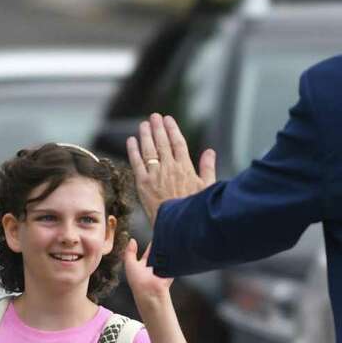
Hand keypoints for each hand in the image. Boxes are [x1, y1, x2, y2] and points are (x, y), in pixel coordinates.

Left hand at [123, 237, 172, 307]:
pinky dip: (175, 256)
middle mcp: (153, 267)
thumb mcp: (129, 264)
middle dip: (161, 246)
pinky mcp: (170, 271)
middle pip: (159, 253)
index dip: (151, 245)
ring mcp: (163, 269)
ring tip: (172, 238)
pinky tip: (177, 247)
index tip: (154, 236)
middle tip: (164, 235)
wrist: (150, 291)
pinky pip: (173, 261)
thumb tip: (132, 240)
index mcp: (144, 265)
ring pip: (166, 256)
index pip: (149, 252)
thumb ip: (129, 252)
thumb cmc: (137, 281)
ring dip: (168, 249)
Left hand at [127, 113, 216, 227]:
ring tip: (144, 124)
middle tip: (154, 116)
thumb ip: (208, 168)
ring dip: (146, 135)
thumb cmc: (194, 210)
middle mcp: (169, 168)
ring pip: (149, 149)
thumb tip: (210, 151)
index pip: (178, 143)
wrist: (178, 226)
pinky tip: (131, 141)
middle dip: (158, 128)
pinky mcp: (143, 184)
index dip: (173, 130)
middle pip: (162, 143)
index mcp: (185, 168)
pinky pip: (136, 163)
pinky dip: (133, 150)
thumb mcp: (207, 188)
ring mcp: (155, 175)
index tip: (168, 119)